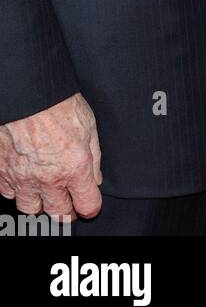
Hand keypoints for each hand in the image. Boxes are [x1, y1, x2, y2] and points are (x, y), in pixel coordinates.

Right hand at [0, 94, 102, 222]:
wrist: (29, 93)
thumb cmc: (59, 104)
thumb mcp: (90, 126)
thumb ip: (94, 157)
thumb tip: (96, 178)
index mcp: (75, 167)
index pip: (87, 205)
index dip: (90, 206)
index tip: (89, 203)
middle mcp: (49, 178)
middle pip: (58, 213)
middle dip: (66, 211)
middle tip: (67, 201)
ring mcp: (23, 177)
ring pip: (31, 208)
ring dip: (39, 202)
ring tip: (44, 190)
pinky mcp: (3, 171)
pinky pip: (8, 193)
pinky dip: (16, 189)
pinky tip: (24, 178)